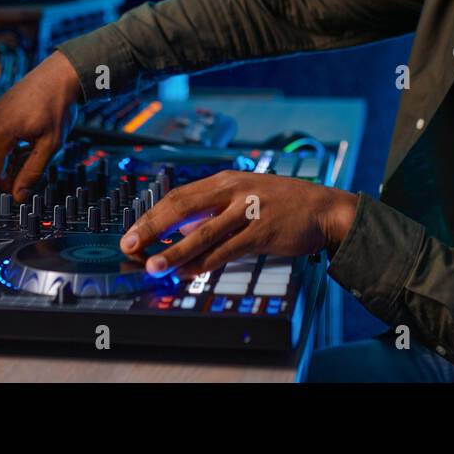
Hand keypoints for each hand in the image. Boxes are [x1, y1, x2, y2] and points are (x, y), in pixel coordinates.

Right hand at [0, 50, 82, 201]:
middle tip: (24, 177)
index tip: (21, 188)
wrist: (59, 75)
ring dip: (1, 162)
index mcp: (2, 133)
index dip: (4, 186)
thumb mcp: (50, 145)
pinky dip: (2, 148)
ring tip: (27, 158)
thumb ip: (32, 172)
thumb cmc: (58, 107)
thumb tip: (19, 197)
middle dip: (0, 176)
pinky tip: (24, 144)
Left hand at [119, 171, 358, 278]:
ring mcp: (248, 210)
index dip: (152, 215)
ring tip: (153, 265)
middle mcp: (233, 191)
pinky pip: (227, 250)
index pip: (178, 196)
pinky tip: (188, 272)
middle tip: (129, 246)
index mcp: (225, 181)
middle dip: (152, 228)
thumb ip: (213, 211)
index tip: (132, 232)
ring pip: (202, 232)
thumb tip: (179, 230)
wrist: (323, 209)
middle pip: (182, 207)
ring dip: (174, 251)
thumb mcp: (244, 197)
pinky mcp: (262, 232)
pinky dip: (205, 263)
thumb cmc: (282, 204)